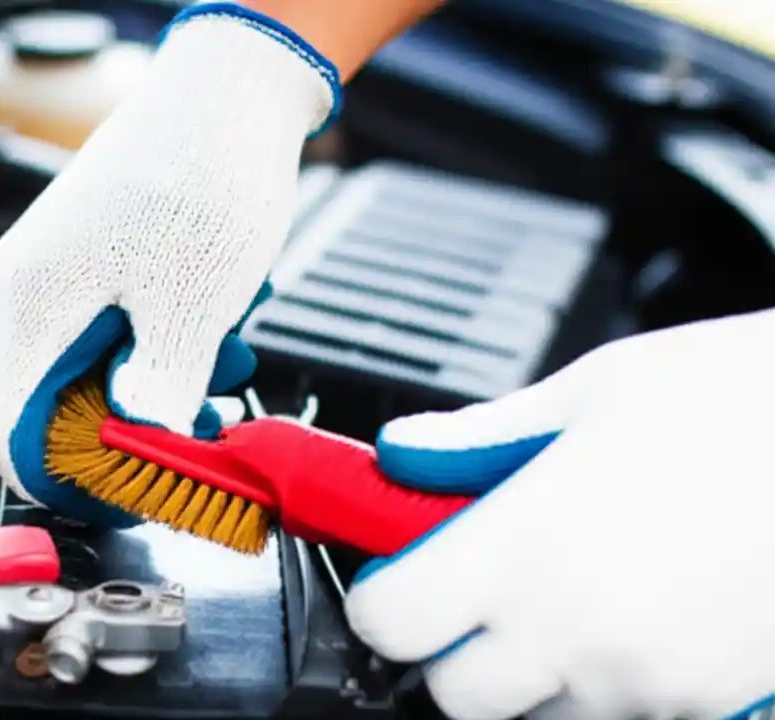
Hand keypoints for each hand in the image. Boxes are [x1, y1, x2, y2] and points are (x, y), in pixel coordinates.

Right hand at [0, 5, 341, 524]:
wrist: (229, 86)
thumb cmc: (206, 171)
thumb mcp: (195, 300)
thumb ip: (161, 389)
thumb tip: (145, 452)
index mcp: (31, 306)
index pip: (6, 436)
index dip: (66, 479)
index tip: (131, 486)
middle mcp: (28, 293)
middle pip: (52, 409)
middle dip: (128, 428)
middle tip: (201, 417)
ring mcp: (56, 275)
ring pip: (88, 373)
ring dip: (155, 386)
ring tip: (222, 361)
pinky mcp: (90, 263)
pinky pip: (108, 334)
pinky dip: (159, 347)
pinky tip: (210, 328)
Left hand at [346, 309, 774, 719]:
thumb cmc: (738, 401)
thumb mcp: (591, 394)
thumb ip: (479, 440)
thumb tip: (404, 455)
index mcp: (526, 549)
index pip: (390, 622)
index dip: (384, 594)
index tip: (403, 565)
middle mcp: (577, 633)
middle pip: (454, 693)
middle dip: (452, 645)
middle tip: (482, 583)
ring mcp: (649, 684)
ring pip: (539, 717)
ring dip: (533, 671)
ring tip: (576, 589)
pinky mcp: (712, 707)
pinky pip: (624, 719)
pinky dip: (609, 685)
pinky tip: (639, 614)